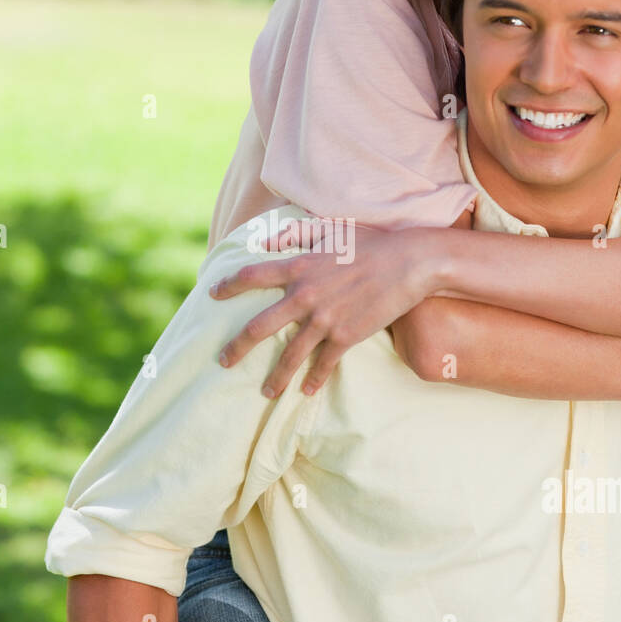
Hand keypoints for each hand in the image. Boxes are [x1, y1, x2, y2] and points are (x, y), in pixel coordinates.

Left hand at [209, 218, 441, 396]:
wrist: (408, 263)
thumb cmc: (370, 242)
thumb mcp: (329, 230)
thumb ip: (292, 235)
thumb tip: (261, 241)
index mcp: (298, 267)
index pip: (251, 277)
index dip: (228, 286)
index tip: (212, 295)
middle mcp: (305, 296)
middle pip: (258, 328)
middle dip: (237, 347)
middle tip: (222, 361)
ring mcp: (325, 319)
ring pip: (290, 355)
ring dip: (276, 377)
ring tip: (265, 392)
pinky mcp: (346, 336)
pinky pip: (324, 364)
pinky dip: (315, 379)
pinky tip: (307, 392)